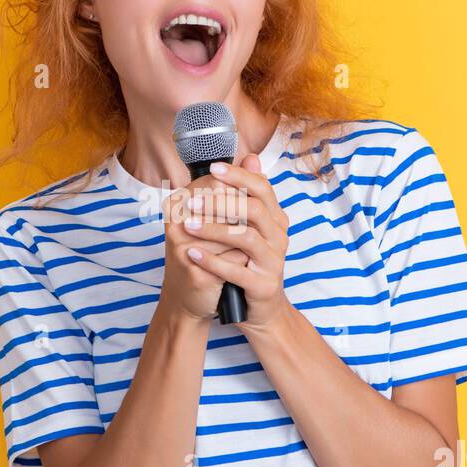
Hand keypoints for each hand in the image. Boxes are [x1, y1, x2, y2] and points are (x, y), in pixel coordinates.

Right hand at [159, 176, 250, 322]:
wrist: (190, 298)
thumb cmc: (204, 254)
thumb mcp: (218, 217)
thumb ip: (235, 187)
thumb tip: (254, 158)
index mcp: (177, 203)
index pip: (217, 182)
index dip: (242, 190)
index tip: (254, 201)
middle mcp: (176, 221)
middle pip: (226, 204)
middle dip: (247, 214)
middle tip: (257, 225)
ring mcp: (183, 246)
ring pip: (234, 231)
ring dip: (248, 239)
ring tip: (248, 247)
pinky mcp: (196, 270)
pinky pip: (233, 258)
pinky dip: (244, 260)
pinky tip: (243, 264)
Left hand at [177, 153, 291, 332]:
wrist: (262, 309)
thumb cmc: (250, 264)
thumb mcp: (250, 227)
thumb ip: (247, 195)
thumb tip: (250, 157)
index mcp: (276, 220)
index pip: (261, 188)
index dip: (238, 176)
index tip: (213, 168)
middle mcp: (279, 238)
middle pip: (254, 209)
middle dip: (220, 201)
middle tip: (191, 200)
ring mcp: (273, 262)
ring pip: (246, 237)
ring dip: (213, 229)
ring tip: (187, 225)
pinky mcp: (263, 285)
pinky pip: (236, 271)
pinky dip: (212, 261)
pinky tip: (191, 252)